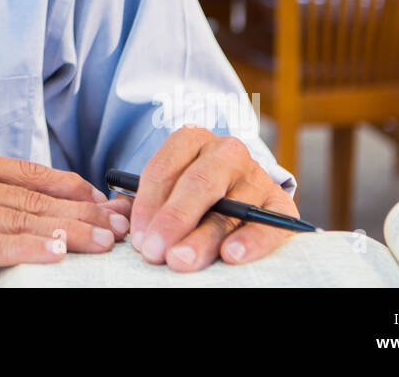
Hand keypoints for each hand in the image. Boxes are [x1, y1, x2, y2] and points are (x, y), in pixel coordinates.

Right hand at [0, 145, 131, 281]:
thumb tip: (15, 219)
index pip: (31, 173)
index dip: (73, 187)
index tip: (105, 198)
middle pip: (35, 197)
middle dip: (84, 211)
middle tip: (120, 223)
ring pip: (20, 219)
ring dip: (68, 231)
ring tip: (102, 241)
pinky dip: (25, 249)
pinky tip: (53, 253)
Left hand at [125, 126, 296, 271]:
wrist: (242, 193)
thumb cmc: (193, 194)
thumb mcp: (169, 189)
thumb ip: (146, 203)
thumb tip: (118, 221)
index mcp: (192, 139)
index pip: (164, 169)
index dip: (147, 206)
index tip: (139, 239)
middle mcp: (227, 151)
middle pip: (198, 184)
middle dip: (173, 220)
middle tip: (155, 252)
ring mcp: (257, 176)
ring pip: (229, 208)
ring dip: (204, 237)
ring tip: (183, 259)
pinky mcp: (280, 203)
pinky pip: (268, 223)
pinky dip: (251, 240)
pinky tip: (232, 255)